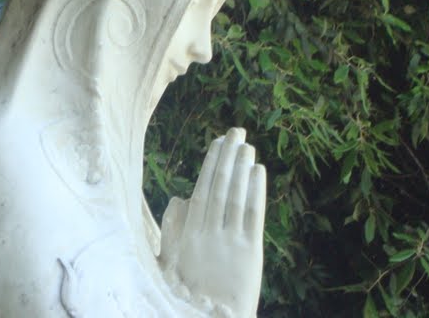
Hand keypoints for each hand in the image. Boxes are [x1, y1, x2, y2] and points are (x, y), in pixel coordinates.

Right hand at [159, 128, 265, 317]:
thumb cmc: (189, 295)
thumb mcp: (169, 263)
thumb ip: (173, 230)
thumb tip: (180, 199)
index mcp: (188, 235)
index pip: (202, 189)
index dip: (211, 164)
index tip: (217, 143)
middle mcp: (208, 233)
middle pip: (220, 186)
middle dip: (227, 157)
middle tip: (235, 132)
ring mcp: (229, 242)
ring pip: (235, 196)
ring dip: (242, 168)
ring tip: (247, 145)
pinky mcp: (249, 253)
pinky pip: (252, 215)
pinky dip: (256, 191)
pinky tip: (258, 171)